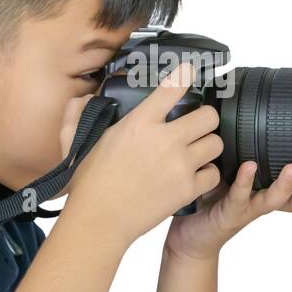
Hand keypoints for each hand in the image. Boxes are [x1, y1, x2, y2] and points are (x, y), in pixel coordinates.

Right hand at [60, 61, 223, 248]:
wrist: (99, 220)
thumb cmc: (87, 183)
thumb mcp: (75, 141)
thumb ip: (77, 114)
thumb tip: (82, 98)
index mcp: (138, 123)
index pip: (172, 88)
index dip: (185, 75)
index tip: (189, 72)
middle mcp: (164, 140)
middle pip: (208, 116)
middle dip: (204, 119)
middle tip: (196, 126)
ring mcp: (178, 165)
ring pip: (216, 143)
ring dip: (207, 146)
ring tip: (196, 152)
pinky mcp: (187, 189)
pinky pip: (213, 173)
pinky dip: (206, 174)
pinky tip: (193, 175)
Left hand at [163, 160, 291, 262]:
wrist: (189, 235)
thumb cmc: (209, 200)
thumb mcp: (227, 174)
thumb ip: (237, 152)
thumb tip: (239, 113)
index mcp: (264, 194)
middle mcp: (260, 203)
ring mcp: (246, 209)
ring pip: (271, 200)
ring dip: (284, 186)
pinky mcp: (227, 213)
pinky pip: (238, 196)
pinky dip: (244, 181)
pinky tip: (249, 167)